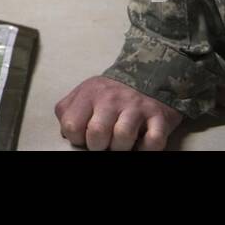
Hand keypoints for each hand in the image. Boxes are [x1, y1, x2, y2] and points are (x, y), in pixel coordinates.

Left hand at [55, 76, 182, 150]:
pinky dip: (147, 149)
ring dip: (122, 147)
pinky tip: (142, 143)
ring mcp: (136, 107)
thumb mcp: (84, 94)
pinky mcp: (159, 116)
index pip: (72, 126)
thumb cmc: (110, 94)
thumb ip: (68, 110)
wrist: (148, 76)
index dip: (77, 138)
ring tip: (122, 142)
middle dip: (99, 146)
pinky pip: (153, 141)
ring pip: (123, 137)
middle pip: (97, 134)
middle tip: (105, 142)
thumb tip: (66, 133)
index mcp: (89, 94)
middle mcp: (112, 98)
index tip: (85, 137)